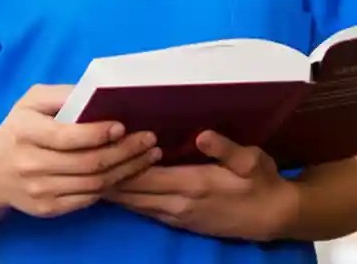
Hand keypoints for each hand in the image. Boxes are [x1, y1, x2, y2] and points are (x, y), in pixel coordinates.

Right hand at [0, 84, 160, 218]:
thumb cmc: (19, 129)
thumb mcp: (31, 102)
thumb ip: (61, 95)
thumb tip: (98, 94)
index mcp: (25, 132)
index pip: (67, 137)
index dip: (97, 133)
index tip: (122, 125)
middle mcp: (30, 164)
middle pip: (87, 163)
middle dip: (124, 151)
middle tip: (149, 139)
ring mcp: (39, 190)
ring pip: (93, 184)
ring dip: (126, 170)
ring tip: (148, 156)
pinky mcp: (48, 208)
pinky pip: (88, 199)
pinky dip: (113, 186)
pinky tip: (128, 172)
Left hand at [104, 130, 298, 240]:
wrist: (274, 218)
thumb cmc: (262, 182)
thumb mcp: (252, 160)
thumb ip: (226, 148)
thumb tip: (202, 135)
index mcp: (192, 184)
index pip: (144, 175)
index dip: (120, 162)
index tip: (99, 144)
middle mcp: (178, 203)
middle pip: (131, 191)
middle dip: (106, 175)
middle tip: (82, 155)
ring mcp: (176, 216)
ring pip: (134, 204)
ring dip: (113, 189)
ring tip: (88, 169)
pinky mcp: (178, 222)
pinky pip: (144, 211)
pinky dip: (126, 199)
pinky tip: (113, 187)